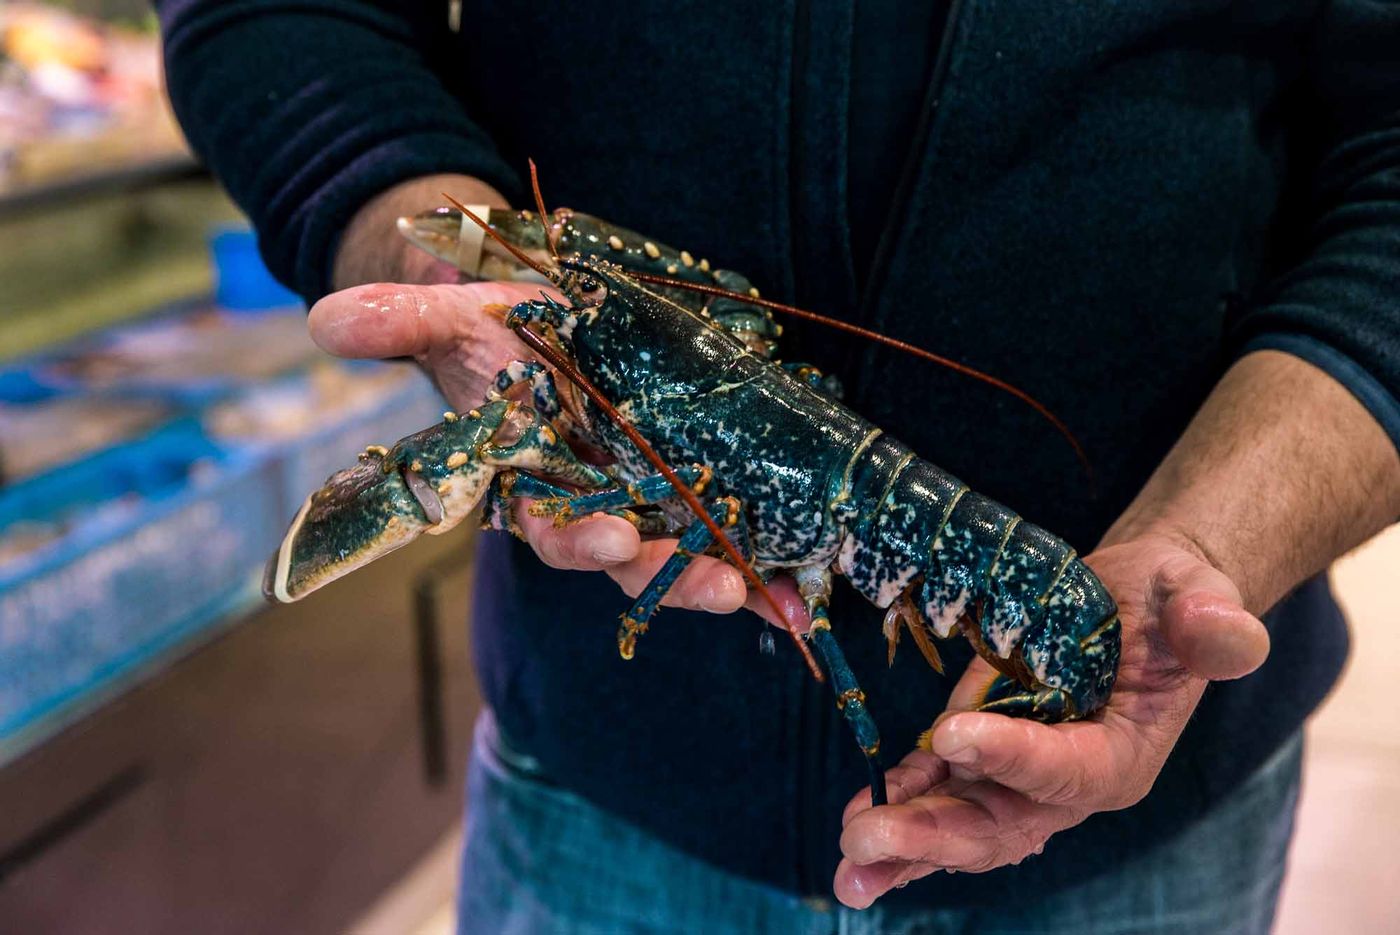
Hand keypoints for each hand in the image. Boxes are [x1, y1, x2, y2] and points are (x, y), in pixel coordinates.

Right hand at [308, 279, 803, 628]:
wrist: (535, 326)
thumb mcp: (451, 316)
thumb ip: (398, 322)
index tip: (611, 536)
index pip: (549, 525)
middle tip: (718, 587)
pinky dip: (762, 560)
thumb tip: (324, 320)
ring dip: (730, 580)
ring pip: (681, 553)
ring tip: (781, 600)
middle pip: (628, 556)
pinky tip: (801, 588)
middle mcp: (584, 503)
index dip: (578, 536)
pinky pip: (721, 529)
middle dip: (671, 574)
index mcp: (530, 481)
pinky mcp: (681, 484)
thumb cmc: (493, 328)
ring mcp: (637, 498)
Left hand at [833, 532, 1269, 907]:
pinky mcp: (988, 754)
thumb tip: (1223, 630)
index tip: (950, 733)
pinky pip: (943, 791)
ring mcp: (1023, 776)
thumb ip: (1212, 619)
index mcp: (1124, 755)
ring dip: (904, 843)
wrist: (1136, 599)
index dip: (1011, 757)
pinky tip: (860, 813)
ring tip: (849, 860)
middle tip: (868, 840)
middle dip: (933, 836)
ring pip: (963, 822)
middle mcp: (1070, 782)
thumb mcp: (1197, 593)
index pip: (1066, 771)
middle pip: (1001, 825)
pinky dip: (903, 803)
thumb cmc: (1171, 597)